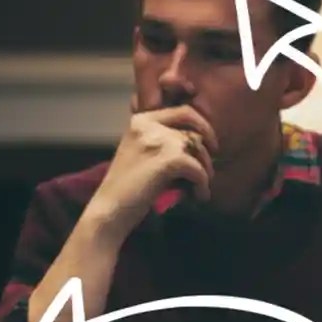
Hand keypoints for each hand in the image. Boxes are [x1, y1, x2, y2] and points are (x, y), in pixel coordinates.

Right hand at [83, 105, 219, 237]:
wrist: (109, 210)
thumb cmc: (127, 187)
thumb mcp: (141, 152)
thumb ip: (162, 140)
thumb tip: (198, 141)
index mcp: (140, 120)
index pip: (183, 111)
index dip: (202, 125)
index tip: (208, 142)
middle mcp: (148, 125)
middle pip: (194, 128)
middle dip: (207, 144)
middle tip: (213, 161)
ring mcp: (157, 140)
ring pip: (198, 148)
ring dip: (206, 169)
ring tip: (201, 186)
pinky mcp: (167, 160)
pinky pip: (198, 169)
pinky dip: (202, 185)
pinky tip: (198, 196)